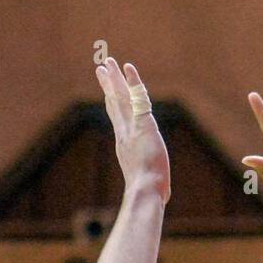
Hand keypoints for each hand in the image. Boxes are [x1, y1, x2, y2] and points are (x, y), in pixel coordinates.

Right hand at [97, 57, 169, 202]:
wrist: (145, 191)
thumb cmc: (148, 194)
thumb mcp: (149, 187)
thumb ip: (152, 186)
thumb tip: (161, 199)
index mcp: (124, 146)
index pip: (118, 121)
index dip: (113, 105)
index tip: (109, 94)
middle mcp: (124, 134)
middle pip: (114, 105)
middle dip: (108, 86)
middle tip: (101, 70)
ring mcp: (131, 128)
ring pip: (121, 97)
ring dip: (114, 78)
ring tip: (108, 62)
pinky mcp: (142, 123)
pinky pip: (136, 97)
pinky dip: (132, 81)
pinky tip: (128, 67)